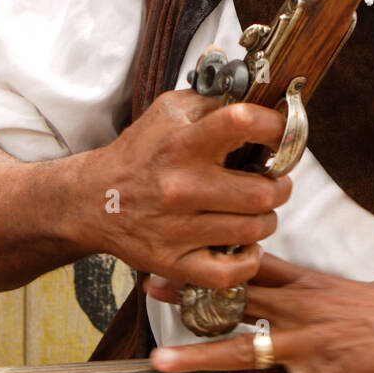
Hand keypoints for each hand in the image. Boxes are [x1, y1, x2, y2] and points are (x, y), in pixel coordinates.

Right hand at [84, 50, 291, 288]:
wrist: (91, 199)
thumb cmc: (139, 153)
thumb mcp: (169, 112)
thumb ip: (213, 102)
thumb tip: (262, 101)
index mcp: (183, 143)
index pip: (243, 123)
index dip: (276, 127)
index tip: (282, 134)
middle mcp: (181, 186)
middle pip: (263, 192)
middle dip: (281, 186)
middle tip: (275, 182)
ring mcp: (177, 229)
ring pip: (254, 230)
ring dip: (266, 220)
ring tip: (256, 211)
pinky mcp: (173, 262)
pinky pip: (231, 272)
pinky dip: (248, 260)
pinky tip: (244, 245)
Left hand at [145, 253, 373, 372]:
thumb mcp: (360, 293)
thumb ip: (333, 294)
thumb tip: (330, 293)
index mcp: (311, 286)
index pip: (256, 266)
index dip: (217, 258)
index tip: (183, 248)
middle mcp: (303, 309)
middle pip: (238, 298)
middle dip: (192, 294)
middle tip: (153, 286)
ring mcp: (311, 344)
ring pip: (246, 348)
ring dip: (201, 356)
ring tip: (163, 362)